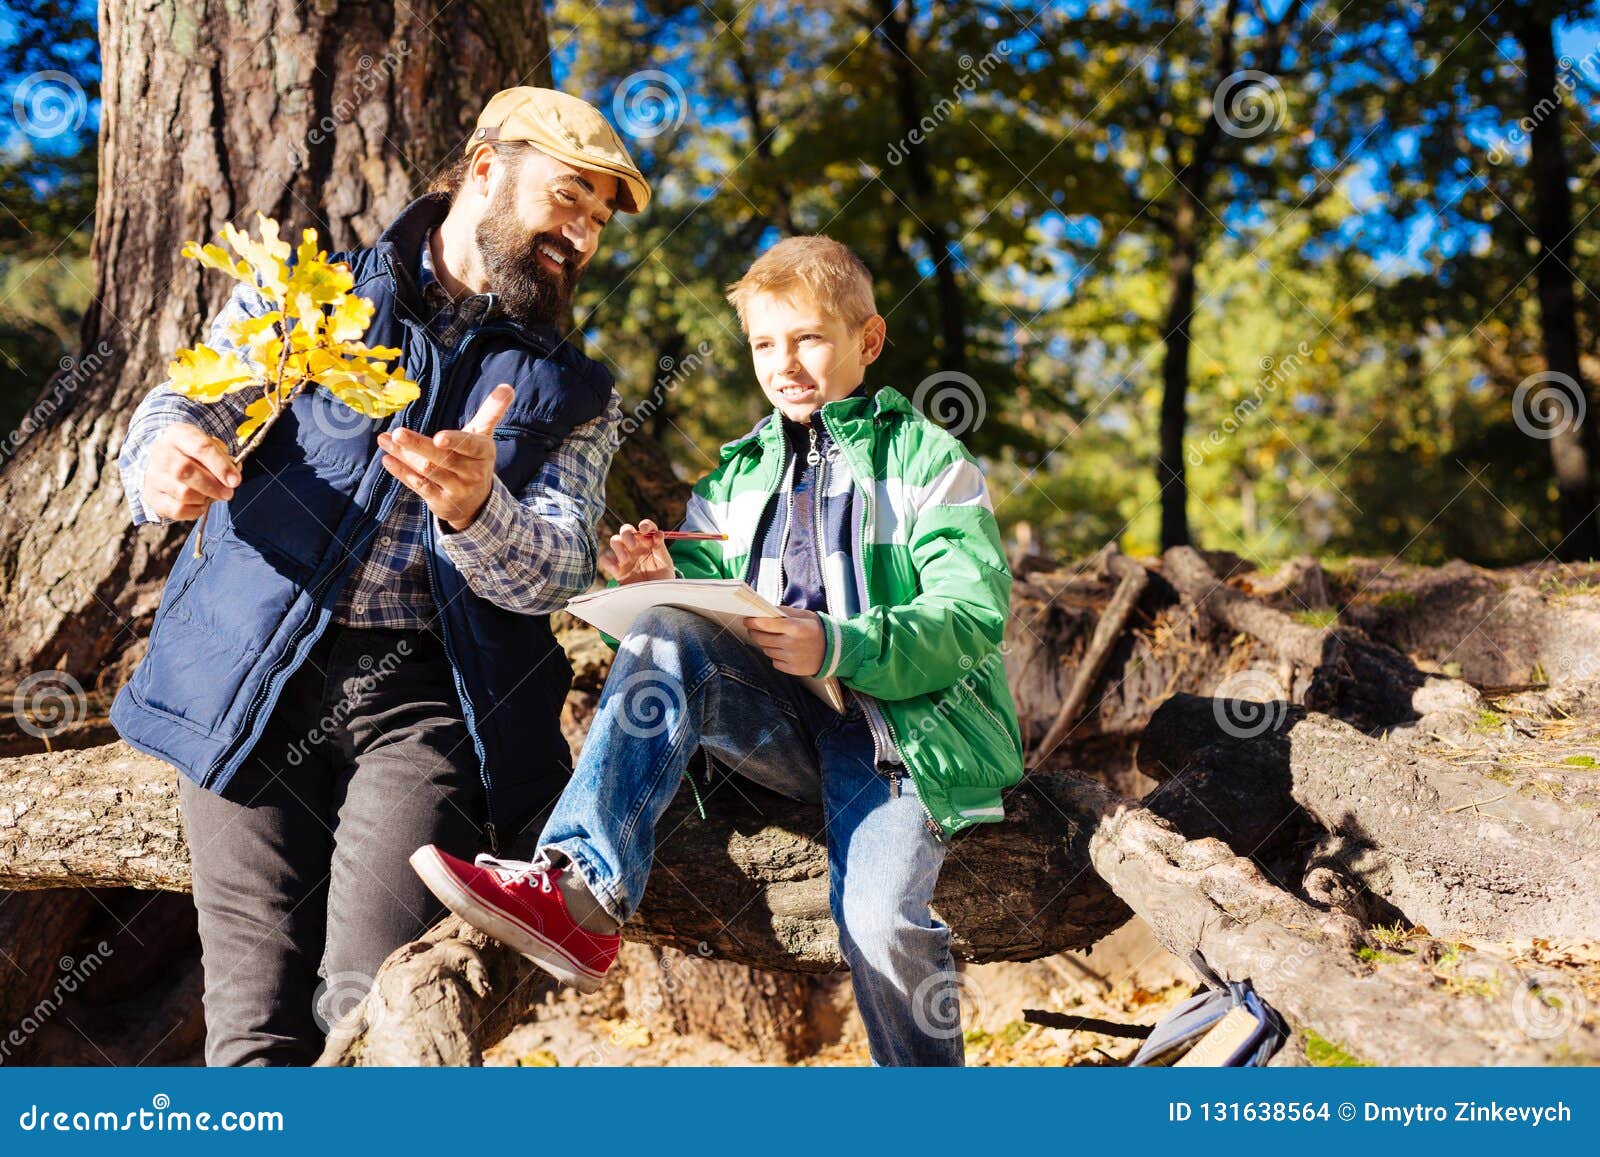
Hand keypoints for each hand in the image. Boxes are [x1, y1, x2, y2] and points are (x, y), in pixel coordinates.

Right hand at [142, 422, 239, 520]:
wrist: (162, 461)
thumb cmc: (193, 454)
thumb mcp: (208, 445)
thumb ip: (223, 458)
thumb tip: (232, 477)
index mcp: (178, 435)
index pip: (201, 447)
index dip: (221, 466)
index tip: (235, 481)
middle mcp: (162, 453)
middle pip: (186, 471)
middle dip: (213, 486)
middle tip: (228, 493)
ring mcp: (153, 476)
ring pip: (182, 493)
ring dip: (204, 498)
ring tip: (210, 496)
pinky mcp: (151, 496)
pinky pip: (176, 510)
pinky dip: (194, 511)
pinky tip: (199, 504)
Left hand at [378, 383, 511, 530]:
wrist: (477, 502)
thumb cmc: (475, 459)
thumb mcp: (484, 436)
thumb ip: (492, 411)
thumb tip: (507, 387)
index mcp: (483, 453)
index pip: (470, 446)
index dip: (455, 441)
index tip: (438, 437)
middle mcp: (472, 473)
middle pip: (443, 458)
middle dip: (418, 446)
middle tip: (397, 433)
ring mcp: (456, 489)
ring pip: (428, 471)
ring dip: (404, 455)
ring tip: (384, 439)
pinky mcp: (440, 501)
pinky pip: (420, 486)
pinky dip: (403, 473)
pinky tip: (388, 459)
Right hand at [599, 519, 673, 583]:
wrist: (655, 597)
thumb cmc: (663, 578)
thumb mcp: (666, 564)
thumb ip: (661, 549)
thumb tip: (658, 534)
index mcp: (649, 542)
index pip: (646, 527)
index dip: (645, 525)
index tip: (644, 528)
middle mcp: (636, 547)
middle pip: (626, 530)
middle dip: (627, 535)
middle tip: (633, 547)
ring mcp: (625, 557)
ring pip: (614, 541)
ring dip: (618, 547)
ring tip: (626, 560)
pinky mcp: (617, 570)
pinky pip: (605, 559)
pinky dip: (607, 562)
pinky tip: (616, 569)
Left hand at [745, 607, 825, 676]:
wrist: (834, 650)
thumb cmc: (816, 629)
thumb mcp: (804, 615)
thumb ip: (784, 612)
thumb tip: (764, 611)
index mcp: (794, 627)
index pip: (765, 624)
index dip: (752, 622)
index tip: (746, 620)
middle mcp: (792, 643)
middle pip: (762, 639)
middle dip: (754, 633)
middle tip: (753, 629)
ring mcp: (792, 658)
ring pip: (767, 651)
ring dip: (766, 645)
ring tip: (774, 640)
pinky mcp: (793, 669)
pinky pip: (774, 662)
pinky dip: (775, 656)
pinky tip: (783, 651)